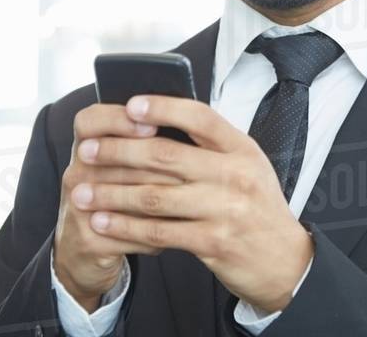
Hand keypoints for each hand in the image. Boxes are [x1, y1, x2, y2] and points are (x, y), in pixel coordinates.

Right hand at [53, 103, 181, 311]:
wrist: (81, 247)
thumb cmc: (113, 196)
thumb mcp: (120, 165)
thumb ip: (144, 144)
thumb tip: (189, 127)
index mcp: (86, 148)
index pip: (90, 121)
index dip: (118, 120)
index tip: (151, 125)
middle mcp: (77, 173)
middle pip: (113, 159)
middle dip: (156, 163)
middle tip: (189, 165)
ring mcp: (78, 208)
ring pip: (123, 197)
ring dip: (161, 198)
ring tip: (190, 198)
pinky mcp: (87, 240)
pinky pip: (128, 234)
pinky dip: (155, 234)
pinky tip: (174, 231)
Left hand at [73, 95, 314, 312]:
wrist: (285, 261)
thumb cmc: (257, 206)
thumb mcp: (247, 165)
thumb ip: (211, 146)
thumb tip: (155, 124)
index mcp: (242, 148)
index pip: (200, 117)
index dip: (163, 108)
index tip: (129, 105)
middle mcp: (235, 175)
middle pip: (166, 155)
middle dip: (118, 151)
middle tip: (86, 150)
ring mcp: (224, 210)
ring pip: (155, 196)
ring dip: (112, 193)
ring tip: (82, 191)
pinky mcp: (212, 242)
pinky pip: (159, 232)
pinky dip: (125, 227)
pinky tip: (103, 223)